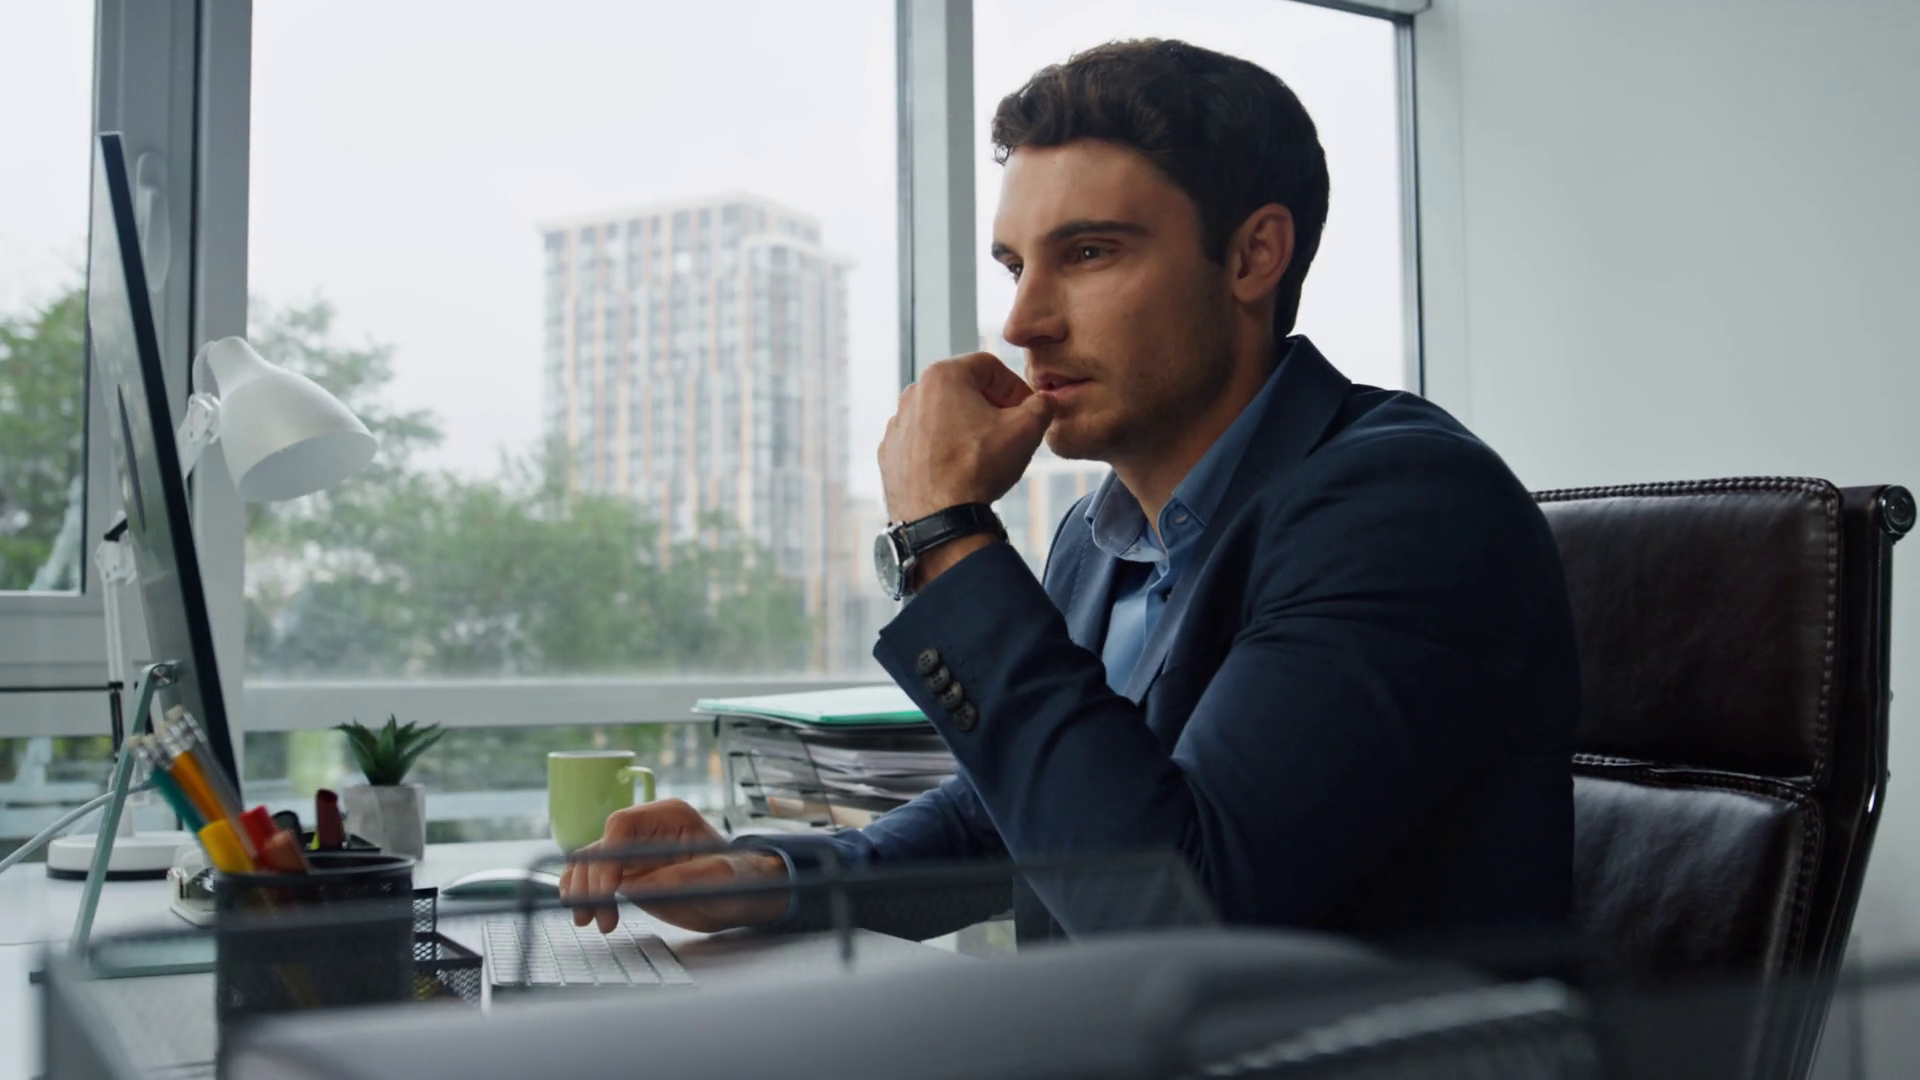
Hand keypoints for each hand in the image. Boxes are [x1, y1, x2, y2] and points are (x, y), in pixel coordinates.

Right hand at [558, 799, 788, 933]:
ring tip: (592, 922)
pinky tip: (587, 915)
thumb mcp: (720, 878)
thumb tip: (633, 887)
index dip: (607, 856)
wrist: (745, 896)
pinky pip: (594, 880)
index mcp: (670, 817)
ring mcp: (634, 852)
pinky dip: (585, 896)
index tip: (609, 890)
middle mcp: (646, 830)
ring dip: (583, 892)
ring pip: (590, 864)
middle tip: (598, 916)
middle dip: (592, 882)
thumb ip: (681, 878)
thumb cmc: (740, 881)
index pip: (622, 825)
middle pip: (600, 846)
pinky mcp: (628, 874)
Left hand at [880, 353, 1054, 524]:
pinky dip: (942, 450)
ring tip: (984, 454)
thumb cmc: (977, 469)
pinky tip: (959, 470)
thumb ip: (1042, 405)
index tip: (1026, 409)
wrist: (939, 518)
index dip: (1015, 387)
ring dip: (965, 428)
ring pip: (942, 416)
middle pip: (963, 389)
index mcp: (943, 376)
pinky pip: (923, 442)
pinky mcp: (891, 452)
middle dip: (990, 406)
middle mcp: (913, 393)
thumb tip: (1044, 402)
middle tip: (1009, 431)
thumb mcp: (1026, 429)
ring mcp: (898, 424)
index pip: (989, 366)